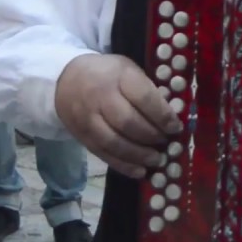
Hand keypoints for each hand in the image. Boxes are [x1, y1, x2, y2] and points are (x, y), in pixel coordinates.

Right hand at [54, 53, 182, 177]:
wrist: (65, 80)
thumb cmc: (107, 74)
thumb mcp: (128, 69)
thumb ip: (147, 89)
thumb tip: (172, 116)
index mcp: (118, 76)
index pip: (143, 97)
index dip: (163, 115)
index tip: (176, 126)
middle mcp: (101, 97)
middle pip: (129, 122)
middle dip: (152, 136)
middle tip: (167, 143)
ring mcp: (89, 119)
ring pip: (115, 142)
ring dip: (139, 155)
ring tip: (157, 159)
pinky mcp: (83, 136)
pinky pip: (104, 154)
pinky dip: (123, 165)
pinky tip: (140, 172)